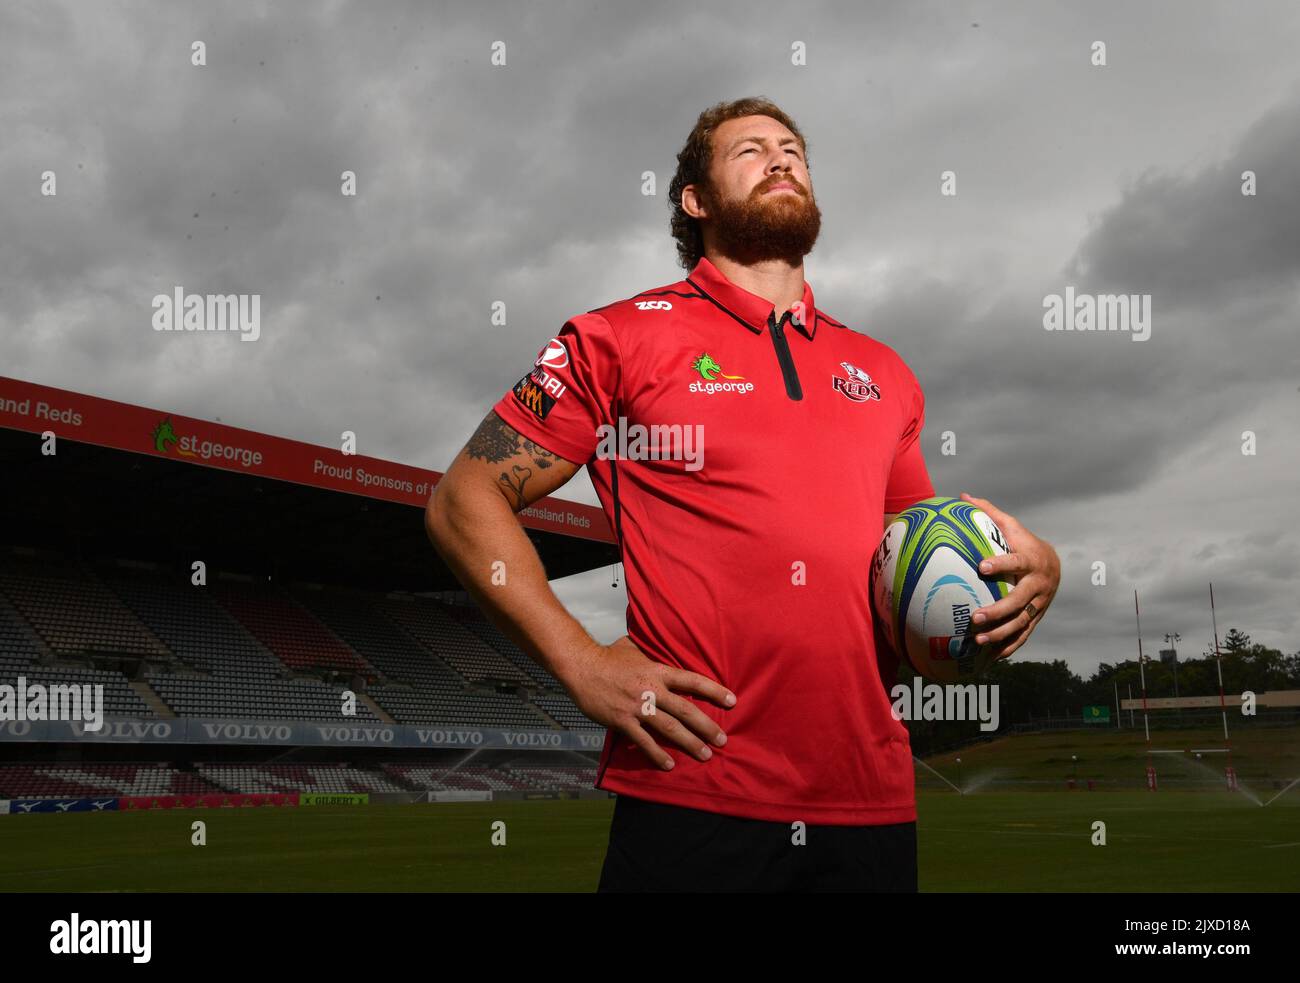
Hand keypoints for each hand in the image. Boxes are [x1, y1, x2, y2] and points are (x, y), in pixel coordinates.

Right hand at [557, 635, 734, 769]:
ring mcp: (637, 707)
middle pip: (686, 709)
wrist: (581, 667)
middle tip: (722, 740)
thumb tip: (664, 648)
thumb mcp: (636, 649)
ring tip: (705, 754)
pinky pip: (643, 741)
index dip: (714, 691)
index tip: (732, 701)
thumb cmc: (609, 657)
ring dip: (689, 743)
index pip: (692, 681)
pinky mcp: (622, 721)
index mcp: (657, 671)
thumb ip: (653, 654)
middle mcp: (651, 689)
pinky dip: (657, 754)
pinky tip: (669, 765)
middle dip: (707, 726)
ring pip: (669, 728)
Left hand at [960, 492, 1059, 660]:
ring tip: (977, 641)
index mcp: (1030, 560)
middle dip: (997, 611)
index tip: (981, 566)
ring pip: (1021, 622)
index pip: (1015, 562)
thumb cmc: (1023, 542)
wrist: (1053, 565)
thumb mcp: (1011, 526)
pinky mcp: (1036, 618)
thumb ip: (988, 513)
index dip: (1000, 564)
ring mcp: (1038, 605)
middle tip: (974, 618)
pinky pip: (1023, 635)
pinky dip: (1009, 646)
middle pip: (1018, 601)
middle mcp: (1037, 585)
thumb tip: (962, 496)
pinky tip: (990, 657)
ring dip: (1000, 634)